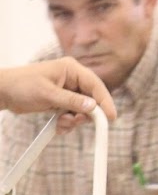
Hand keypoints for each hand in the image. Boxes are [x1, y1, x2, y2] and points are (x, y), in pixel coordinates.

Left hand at [0, 59, 116, 125]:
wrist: (5, 92)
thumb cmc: (21, 85)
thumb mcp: (48, 94)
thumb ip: (71, 101)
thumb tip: (92, 107)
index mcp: (71, 69)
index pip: (95, 85)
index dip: (105, 101)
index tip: (110, 117)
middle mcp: (72, 79)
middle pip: (92, 100)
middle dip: (85, 115)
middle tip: (75, 122)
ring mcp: (68, 91)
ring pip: (83, 110)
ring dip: (75, 120)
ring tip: (61, 123)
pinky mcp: (62, 101)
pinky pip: (74, 114)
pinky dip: (68, 123)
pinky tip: (58, 126)